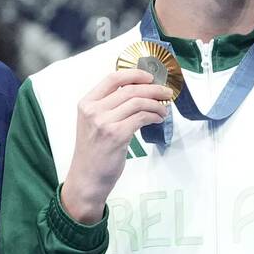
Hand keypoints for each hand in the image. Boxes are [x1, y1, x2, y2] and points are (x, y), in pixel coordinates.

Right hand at [61, 69, 172, 223]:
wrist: (86, 178)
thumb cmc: (93, 153)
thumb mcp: (93, 124)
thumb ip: (108, 107)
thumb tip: (137, 93)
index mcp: (87, 103)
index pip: (113, 78)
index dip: (134, 74)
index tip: (149, 77)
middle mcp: (94, 110)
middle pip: (130, 89)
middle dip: (153, 89)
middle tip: (166, 93)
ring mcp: (104, 122)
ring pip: (138, 102)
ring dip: (156, 104)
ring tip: (163, 110)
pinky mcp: (117, 135)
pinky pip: (142, 117)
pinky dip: (154, 116)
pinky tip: (157, 119)